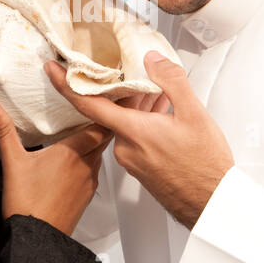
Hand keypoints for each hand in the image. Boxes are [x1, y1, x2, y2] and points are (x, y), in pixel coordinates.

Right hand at [0, 100, 113, 235]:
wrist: (37, 238)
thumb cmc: (26, 203)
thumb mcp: (12, 162)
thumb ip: (4, 130)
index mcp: (72, 152)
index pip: (99, 124)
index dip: (102, 110)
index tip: (97, 100)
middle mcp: (86, 164)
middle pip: (104, 138)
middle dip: (100, 124)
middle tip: (92, 111)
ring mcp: (89, 181)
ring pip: (100, 154)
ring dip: (95, 144)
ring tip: (84, 132)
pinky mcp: (87, 194)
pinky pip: (94, 171)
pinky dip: (90, 162)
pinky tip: (75, 161)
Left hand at [44, 51, 233, 228]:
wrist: (211, 203)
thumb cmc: (205, 166)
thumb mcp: (194, 114)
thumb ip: (171, 81)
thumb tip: (152, 59)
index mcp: (133, 132)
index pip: (88, 104)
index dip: (66, 84)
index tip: (52, 68)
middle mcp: (126, 148)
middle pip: (114, 110)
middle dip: (127, 91)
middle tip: (144, 76)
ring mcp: (132, 161)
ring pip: (126, 124)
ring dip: (140, 107)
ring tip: (163, 96)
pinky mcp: (139, 169)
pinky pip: (135, 138)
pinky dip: (144, 123)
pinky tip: (163, 117)